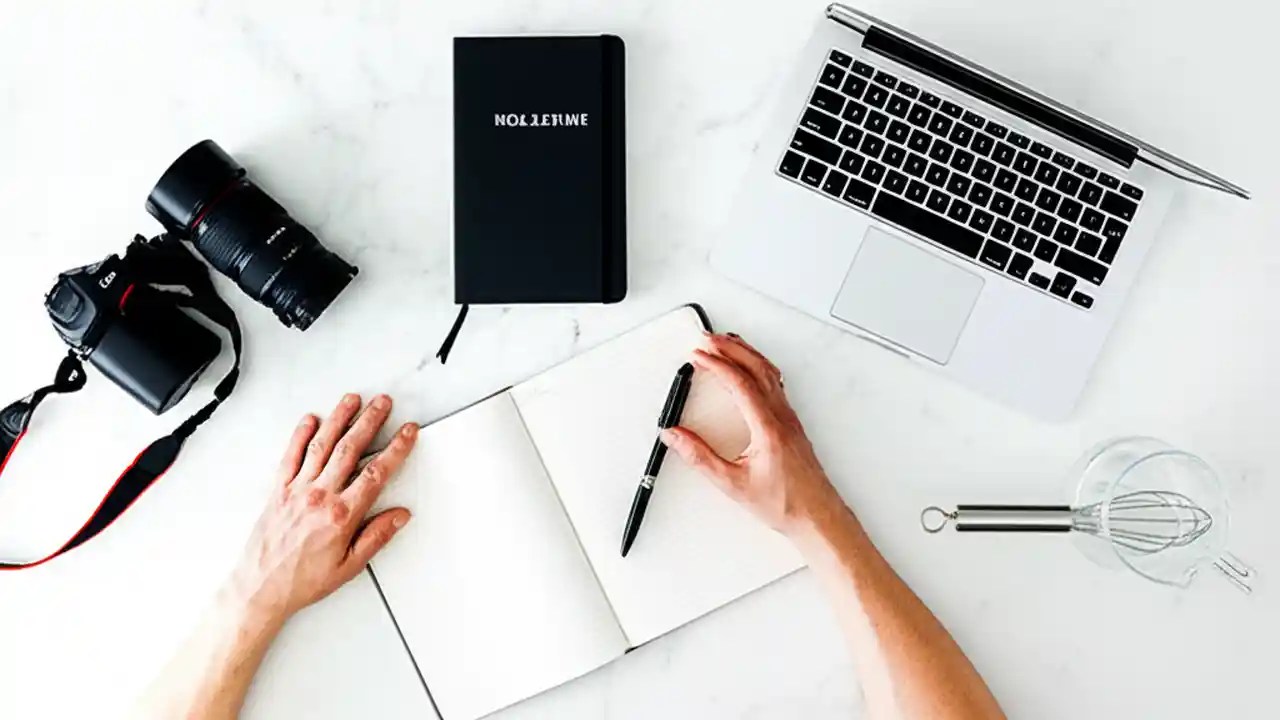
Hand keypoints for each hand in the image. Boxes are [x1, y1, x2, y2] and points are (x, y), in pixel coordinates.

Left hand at [225, 393, 418, 625]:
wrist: (261, 588)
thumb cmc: (303, 581)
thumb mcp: (349, 566)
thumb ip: (377, 537)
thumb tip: (399, 516)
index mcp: (341, 516)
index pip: (377, 473)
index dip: (396, 449)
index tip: (407, 433)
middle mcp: (319, 497)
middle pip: (350, 449)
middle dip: (370, 421)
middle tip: (383, 403)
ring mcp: (297, 490)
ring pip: (322, 445)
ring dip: (338, 419)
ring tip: (352, 400)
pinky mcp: (278, 490)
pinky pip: (290, 456)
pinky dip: (300, 434)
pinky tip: (310, 420)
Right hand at [661, 334, 844, 538]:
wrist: (817, 516)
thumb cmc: (786, 503)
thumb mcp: (733, 484)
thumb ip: (700, 458)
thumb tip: (676, 437)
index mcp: (767, 428)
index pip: (739, 383)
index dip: (716, 364)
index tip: (698, 355)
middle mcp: (781, 417)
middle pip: (756, 368)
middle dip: (730, 348)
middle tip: (707, 339)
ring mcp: (789, 418)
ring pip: (768, 372)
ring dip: (746, 353)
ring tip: (726, 343)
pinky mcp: (791, 423)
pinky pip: (776, 383)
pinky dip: (758, 366)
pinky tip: (751, 368)